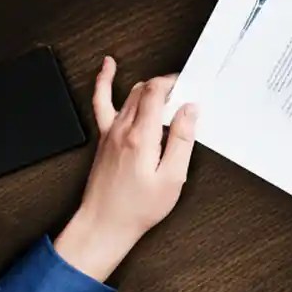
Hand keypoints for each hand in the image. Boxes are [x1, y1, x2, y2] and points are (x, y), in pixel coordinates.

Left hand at [53, 56, 197, 281]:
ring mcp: (109, 132)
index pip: (157, 92)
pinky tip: (108, 66)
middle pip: (145, 89)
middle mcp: (122, 129)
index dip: (174, 83)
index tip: (189, 86)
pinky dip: (103, 81)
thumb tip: (190, 111)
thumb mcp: (172, 179)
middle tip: (185, 92)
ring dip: (150, 87)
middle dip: (167, 84)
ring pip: (131, 94)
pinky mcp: (103, 138)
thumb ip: (182, 141)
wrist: (103, 225)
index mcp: (141, 137)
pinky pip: (101, 102)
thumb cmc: (137, 208)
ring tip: (167, 89)